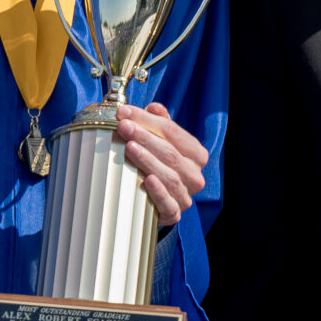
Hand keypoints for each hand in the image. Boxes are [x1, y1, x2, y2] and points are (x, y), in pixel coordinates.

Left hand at [115, 102, 208, 225]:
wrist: (157, 202)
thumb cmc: (160, 166)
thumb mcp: (162, 142)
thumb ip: (160, 124)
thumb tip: (153, 107)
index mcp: (196, 154)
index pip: (173, 132)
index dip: (148, 120)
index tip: (125, 112)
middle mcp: (195, 175)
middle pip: (170, 153)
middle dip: (144, 137)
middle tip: (123, 127)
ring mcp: (186, 196)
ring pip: (169, 176)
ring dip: (148, 160)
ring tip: (130, 147)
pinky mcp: (174, 213)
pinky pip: (168, 204)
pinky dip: (159, 192)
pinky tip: (146, 180)